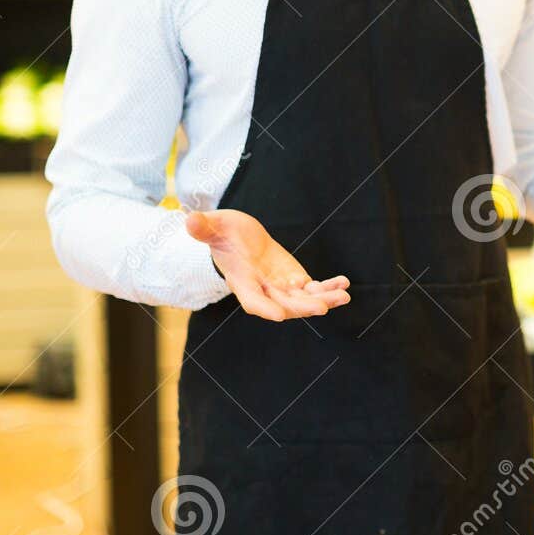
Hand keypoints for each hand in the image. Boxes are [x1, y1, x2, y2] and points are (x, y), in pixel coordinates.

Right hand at [185, 209, 351, 319]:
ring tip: (343, 296)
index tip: (278, 315)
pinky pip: (313, 288)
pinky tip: (344, 284)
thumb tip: (189, 219)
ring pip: (303, 299)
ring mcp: (281, 287)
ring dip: (323, 299)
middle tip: (322, 308)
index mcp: (242, 281)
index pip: (251, 300)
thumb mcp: (214, 226)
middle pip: (283, 304)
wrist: (238, 238)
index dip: (264, 308)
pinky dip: (328, 287)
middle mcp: (262, 289)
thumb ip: (204, 228)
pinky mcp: (294, 280)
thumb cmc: (223, 233)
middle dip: (302, 307)